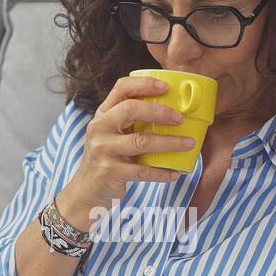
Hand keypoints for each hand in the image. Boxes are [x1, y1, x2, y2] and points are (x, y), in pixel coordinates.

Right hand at [59, 75, 197, 221]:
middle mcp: (99, 128)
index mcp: (103, 114)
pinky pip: (142, 171)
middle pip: (130, 110)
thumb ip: (131, 122)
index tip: (167, 87)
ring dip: (170, 142)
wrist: (86, 191)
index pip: (121, 88)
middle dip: (160, 112)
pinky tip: (175, 173)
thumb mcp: (112, 135)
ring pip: (141, 141)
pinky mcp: (109, 172)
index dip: (144, 84)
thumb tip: (173, 112)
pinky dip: (162, 172)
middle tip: (181, 118)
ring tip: (189, 144)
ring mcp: (103, 150)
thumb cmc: (108, 159)